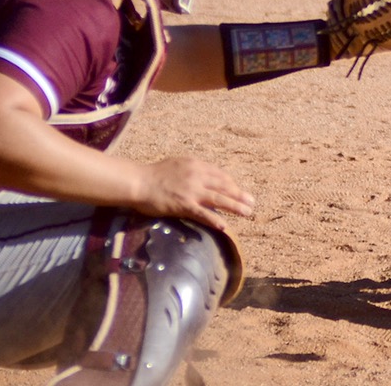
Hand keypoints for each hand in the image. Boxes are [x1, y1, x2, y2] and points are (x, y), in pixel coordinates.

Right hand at [134, 157, 255, 228]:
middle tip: (252, 202)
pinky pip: (202, 213)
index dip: (232, 185)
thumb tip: (204, 177)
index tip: (239, 191)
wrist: (138, 182)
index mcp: (197, 165)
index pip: (220, 175)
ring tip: (247, 212)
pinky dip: (214, 219)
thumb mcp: (178, 164)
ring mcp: (192, 191)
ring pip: (219, 199)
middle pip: (224, 186)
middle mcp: (198, 176)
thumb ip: (193, 170)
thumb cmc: (154, 174)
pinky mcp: (183, 204)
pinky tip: (224, 226)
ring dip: (235, 206)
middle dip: (239, 195)